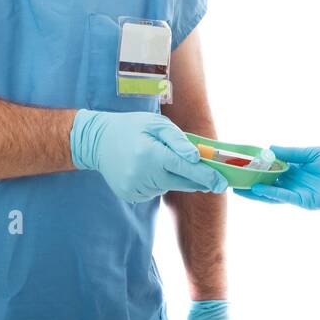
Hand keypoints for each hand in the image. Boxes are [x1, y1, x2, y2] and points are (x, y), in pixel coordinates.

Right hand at [70, 109, 228, 202]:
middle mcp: (143, 175)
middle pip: (182, 182)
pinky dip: (157, 181)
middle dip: (197, 179)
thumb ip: (178, 140)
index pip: (186, 168)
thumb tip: (196, 157)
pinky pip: (155, 191)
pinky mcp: (130, 195)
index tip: (222, 183)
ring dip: (172, 176)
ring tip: (156, 158)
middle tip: (212, 179)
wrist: (97, 141)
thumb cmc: (131, 127)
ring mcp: (135, 188)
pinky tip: (145, 168)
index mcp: (151, 154)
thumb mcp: (156, 124)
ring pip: (168, 186)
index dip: (207, 176)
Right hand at [234, 145, 319, 213]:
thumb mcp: (314, 153)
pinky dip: (273, 193)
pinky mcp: (307, 201)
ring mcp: (299, 193)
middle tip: (231, 178)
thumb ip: (293, 153)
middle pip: (268, 183)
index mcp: (296, 170)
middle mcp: (294, 182)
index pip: (272, 169)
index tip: (241, 162)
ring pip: (273, 193)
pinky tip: (260, 189)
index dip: (257, 166)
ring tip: (238, 188)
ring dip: (256, 191)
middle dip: (250, 181)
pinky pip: (287, 197)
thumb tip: (270, 149)